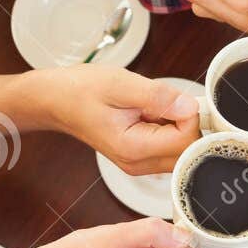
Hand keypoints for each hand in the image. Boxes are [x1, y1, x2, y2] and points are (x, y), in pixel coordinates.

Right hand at [38, 65, 200, 174]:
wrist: (57, 100)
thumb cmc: (81, 90)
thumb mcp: (121, 84)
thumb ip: (159, 97)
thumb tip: (190, 107)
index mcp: (134, 149)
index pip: (186, 140)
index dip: (188, 114)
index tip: (172, 98)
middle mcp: (138, 163)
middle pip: (188, 151)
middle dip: (184, 122)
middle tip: (162, 100)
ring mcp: (139, 163)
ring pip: (181, 149)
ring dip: (175, 124)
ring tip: (148, 107)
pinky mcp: (140, 156)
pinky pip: (168, 145)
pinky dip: (166, 126)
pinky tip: (146, 113)